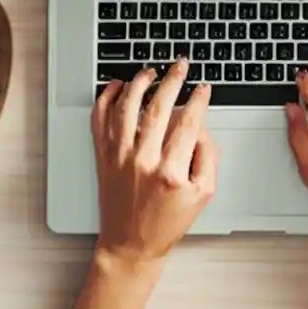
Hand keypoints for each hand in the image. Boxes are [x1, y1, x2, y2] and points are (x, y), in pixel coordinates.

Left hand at [91, 59, 218, 266]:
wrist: (130, 243)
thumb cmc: (166, 222)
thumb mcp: (202, 195)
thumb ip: (207, 157)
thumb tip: (200, 127)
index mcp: (170, 172)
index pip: (188, 123)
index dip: (198, 100)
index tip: (203, 88)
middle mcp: (142, 161)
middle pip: (158, 108)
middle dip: (172, 80)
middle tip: (180, 65)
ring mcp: (119, 157)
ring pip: (126, 108)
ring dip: (139, 83)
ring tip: (150, 71)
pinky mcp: (103, 156)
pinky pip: (100, 120)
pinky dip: (106, 98)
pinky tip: (117, 86)